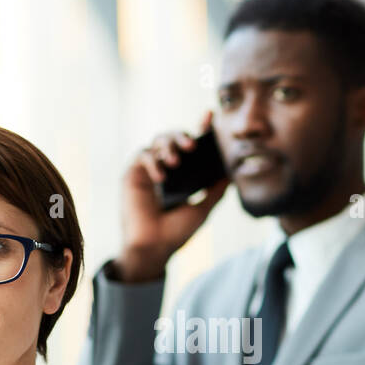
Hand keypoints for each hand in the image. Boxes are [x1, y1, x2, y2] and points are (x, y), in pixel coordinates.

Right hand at [115, 111, 230, 281]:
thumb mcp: (203, 208)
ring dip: (168, 146)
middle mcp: (165, 167)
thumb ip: (216, 190)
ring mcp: (148, 169)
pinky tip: (162, 177)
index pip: (191, 145)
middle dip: (182, 135)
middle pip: (173, 137)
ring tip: (176, 162)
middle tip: (192, 145)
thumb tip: (233, 172)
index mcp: (182, 174)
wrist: (154, 248)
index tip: (210, 115)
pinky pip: (142, 155)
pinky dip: (153, 162)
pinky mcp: (132, 174)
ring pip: (157, 141)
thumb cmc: (177, 232)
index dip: (200, 128)